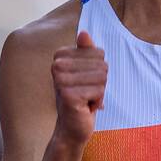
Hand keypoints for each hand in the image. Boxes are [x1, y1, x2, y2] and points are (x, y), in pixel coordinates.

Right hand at [52, 30, 106, 144]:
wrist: (71, 128)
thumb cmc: (81, 98)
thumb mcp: (86, 72)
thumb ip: (86, 52)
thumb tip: (83, 33)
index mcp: (60, 56)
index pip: (99, 53)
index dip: (98, 71)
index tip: (85, 82)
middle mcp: (57, 65)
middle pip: (102, 65)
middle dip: (100, 83)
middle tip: (86, 94)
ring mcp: (61, 80)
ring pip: (102, 78)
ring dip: (99, 93)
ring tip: (85, 100)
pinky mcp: (68, 94)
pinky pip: (99, 91)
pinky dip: (97, 102)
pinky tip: (85, 107)